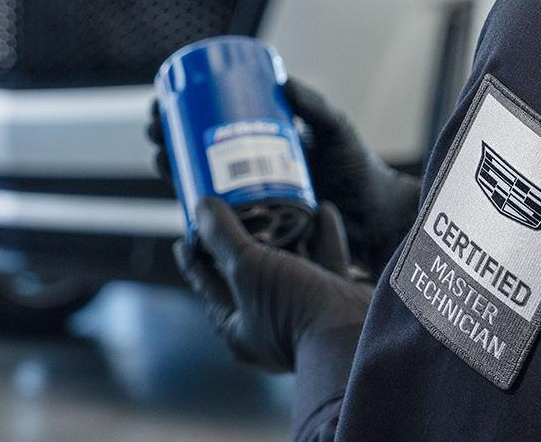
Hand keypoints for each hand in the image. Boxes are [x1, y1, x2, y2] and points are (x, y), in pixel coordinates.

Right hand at [148, 77, 419, 272]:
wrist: (379, 221)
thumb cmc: (361, 173)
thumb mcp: (336, 133)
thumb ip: (316, 108)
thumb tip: (284, 81)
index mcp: (265, 147)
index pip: (213, 127)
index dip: (183, 117)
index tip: (162, 104)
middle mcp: (253, 174)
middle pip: (197, 155)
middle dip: (169, 141)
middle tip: (154, 131)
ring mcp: (253, 202)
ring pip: (201, 185)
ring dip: (174, 172)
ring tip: (160, 158)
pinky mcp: (258, 231)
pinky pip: (218, 223)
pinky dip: (195, 215)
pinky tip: (176, 205)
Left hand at [176, 197, 372, 372]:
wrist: (355, 335)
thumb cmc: (292, 308)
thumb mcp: (247, 267)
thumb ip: (223, 236)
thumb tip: (199, 205)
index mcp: (239, 330)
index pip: (207, 287)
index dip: (194, 260)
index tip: (185, 235)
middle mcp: (271, 326)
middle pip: (249, 276)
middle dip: (244, 243)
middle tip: (235, 211)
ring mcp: (305, 315)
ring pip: (290, 269)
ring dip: (285, 239)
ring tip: (278, 207)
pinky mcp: (336, 302)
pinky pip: (326, 264)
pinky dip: (323, 237)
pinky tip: (321, 210)